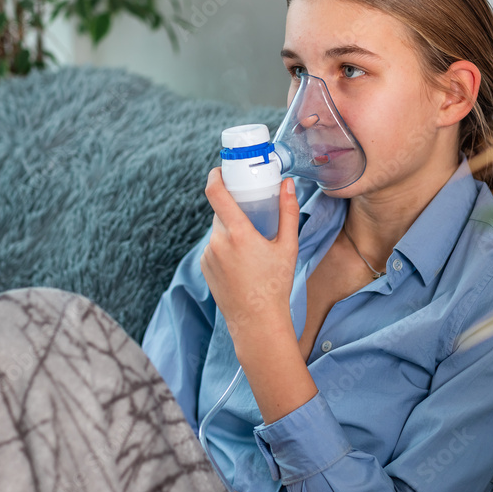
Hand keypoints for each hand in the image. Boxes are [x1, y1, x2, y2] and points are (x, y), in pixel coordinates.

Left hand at [200, 168, 299, 341]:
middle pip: (220, 211)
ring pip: (217, 229)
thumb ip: (288, 212)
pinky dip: (226, 245)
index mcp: (237, 233)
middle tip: (252, 209)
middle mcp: (217, 242)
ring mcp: (208, 255)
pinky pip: (214, 246)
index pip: (215, 193)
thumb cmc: (275, 285)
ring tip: (251, 241)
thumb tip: (287, 184)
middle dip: (234, 207)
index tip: (222, 169)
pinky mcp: (204, 267)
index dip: (215, 175)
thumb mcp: (288, 246)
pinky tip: (242, 259)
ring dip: (230, 228)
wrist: (256, 321)